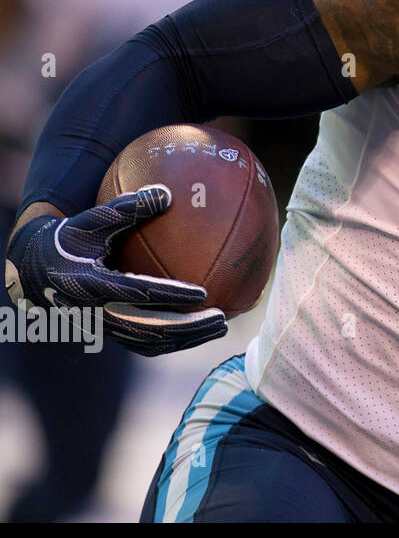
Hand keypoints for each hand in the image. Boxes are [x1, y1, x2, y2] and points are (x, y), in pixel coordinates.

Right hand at [4, 187, 227, 355]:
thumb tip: (168, 193)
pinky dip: (174, 341)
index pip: (138, 293)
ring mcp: (103, 326)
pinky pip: (145, 344)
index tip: (203, 293)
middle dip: (187, 328)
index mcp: (92, 283)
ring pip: (149, 342)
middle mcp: (98, 312)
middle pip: (149, 329)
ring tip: (220, 327)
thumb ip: (128, 207)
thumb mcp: (93, 219)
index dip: (171, 295)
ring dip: (186, 339)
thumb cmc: (70, 239)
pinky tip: (200, 331)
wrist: (37, 270)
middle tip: (222, 318)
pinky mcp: (109, 333)